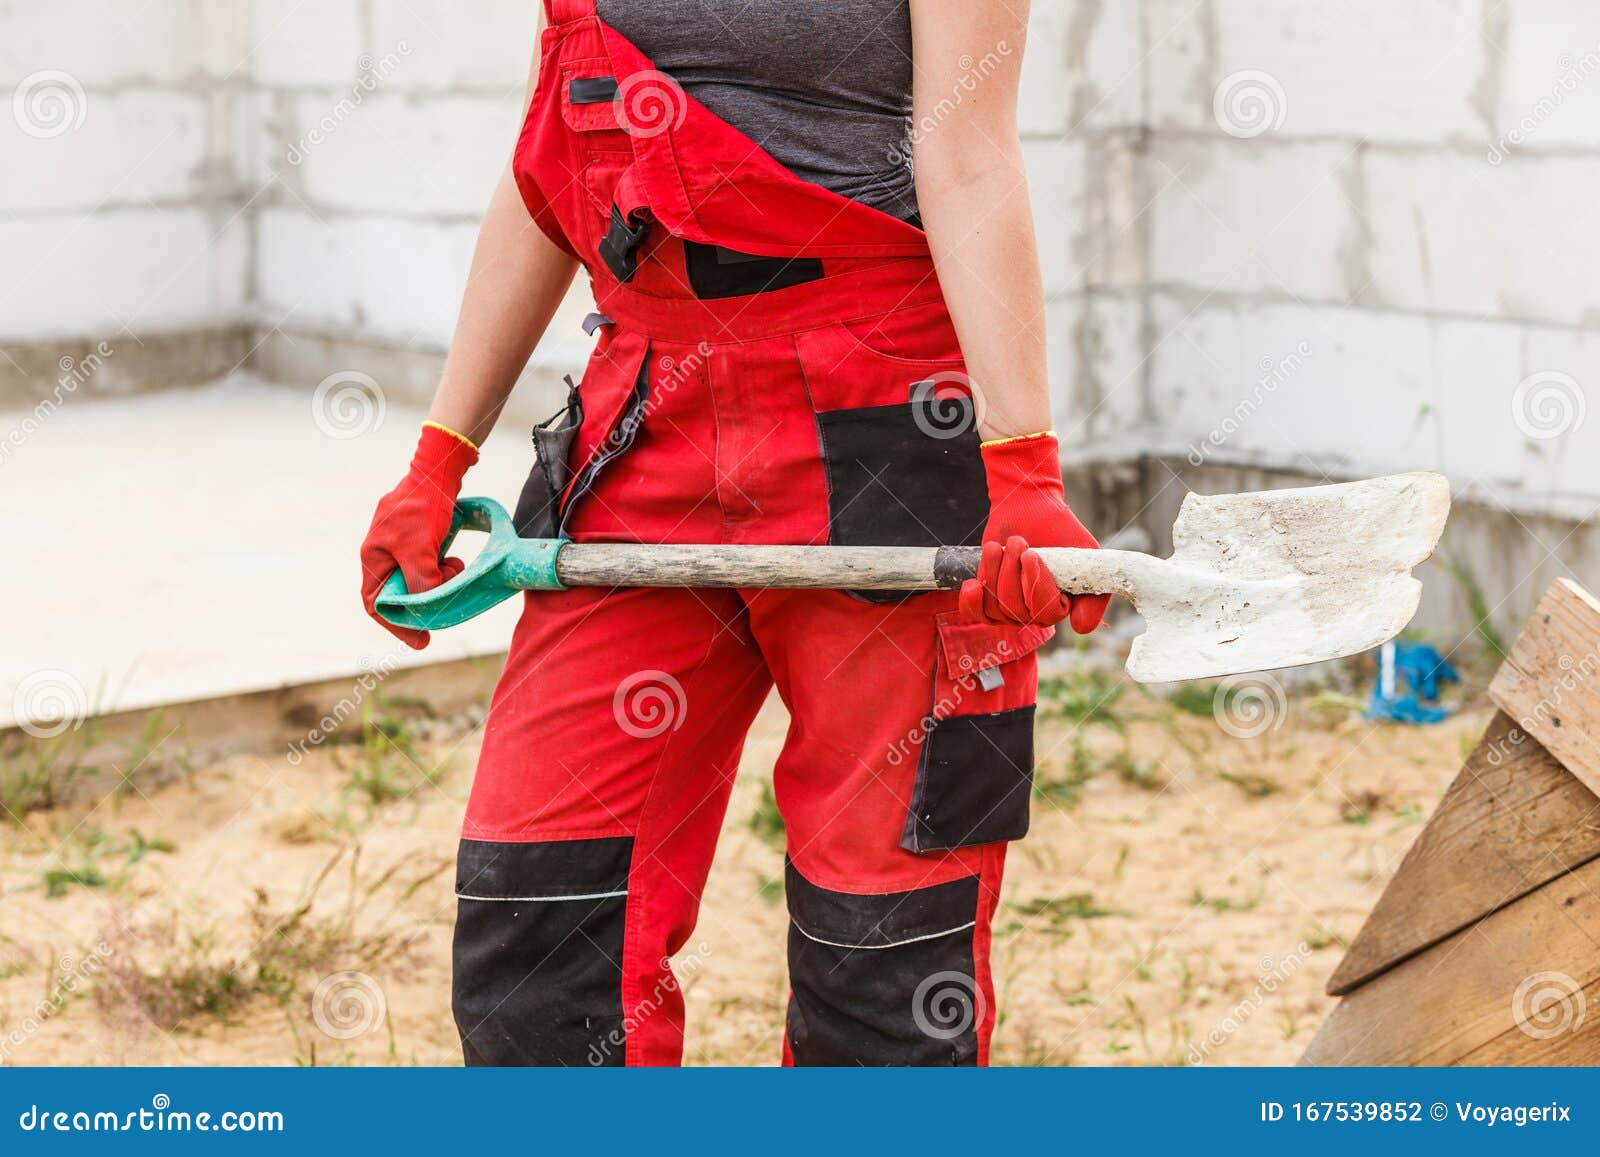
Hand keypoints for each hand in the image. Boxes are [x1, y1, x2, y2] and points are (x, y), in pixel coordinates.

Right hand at [360, 423, 478, 648]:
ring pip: (417, 578)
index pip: (376, 603)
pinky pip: (428, 563)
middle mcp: (383, 552)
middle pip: (399, 592)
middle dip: (423, 601)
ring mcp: (401, 544)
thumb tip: (426, 607)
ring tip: (453, 574)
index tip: (419, 639)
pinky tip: (454, 561)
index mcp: (373, 557)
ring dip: (437, 582)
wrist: (439, 470)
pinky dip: (442, 568)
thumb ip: (420, 581)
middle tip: (443, 614)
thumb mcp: (420, 549)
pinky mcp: (419, 537)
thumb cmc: (423, 507)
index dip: (396, 624)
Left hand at [960, 432, 1109, 633]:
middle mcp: (1036, 612)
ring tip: (1001, 546)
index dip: (1036, 587)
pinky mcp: (989, 599)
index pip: (1047, 613)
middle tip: (1019, 542)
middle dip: (1012, 573)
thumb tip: (1081, 627)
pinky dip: (972, 600)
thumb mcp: (1085, 553)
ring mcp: (1011, 608)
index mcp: (1062, 604)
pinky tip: (972, 584)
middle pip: (1017, 611)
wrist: (1029, 509)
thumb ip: (1092, 591)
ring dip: (995, 572)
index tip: (1032, 555)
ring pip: (997, 608)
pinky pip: (977, 613)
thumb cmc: (1059, 529)